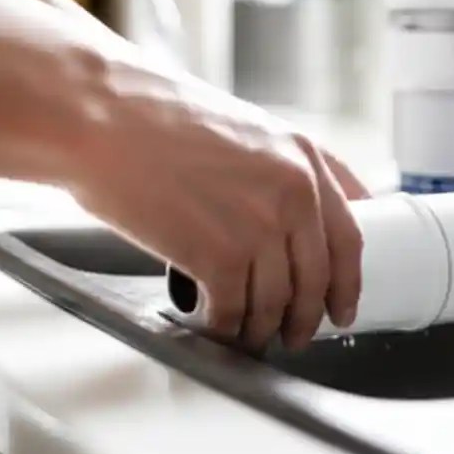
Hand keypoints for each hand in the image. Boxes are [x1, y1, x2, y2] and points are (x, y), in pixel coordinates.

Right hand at [66, 58, 366, 351]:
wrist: (102, 118)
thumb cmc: (154, 118)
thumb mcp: (242, 131)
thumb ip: (275, 173)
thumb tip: (284, 226)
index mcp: (304, 155)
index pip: (350, 233)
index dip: (349, 278)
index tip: (343, 300)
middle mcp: (294, 191)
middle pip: (319, 278)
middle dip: (307, 316)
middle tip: (295, 333)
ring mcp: (260, 226)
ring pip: (277, 303)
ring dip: (262, 329)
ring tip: (247, 335)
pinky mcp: (219, 257)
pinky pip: (234, 312)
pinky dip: (224, 328)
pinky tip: (213, 325)